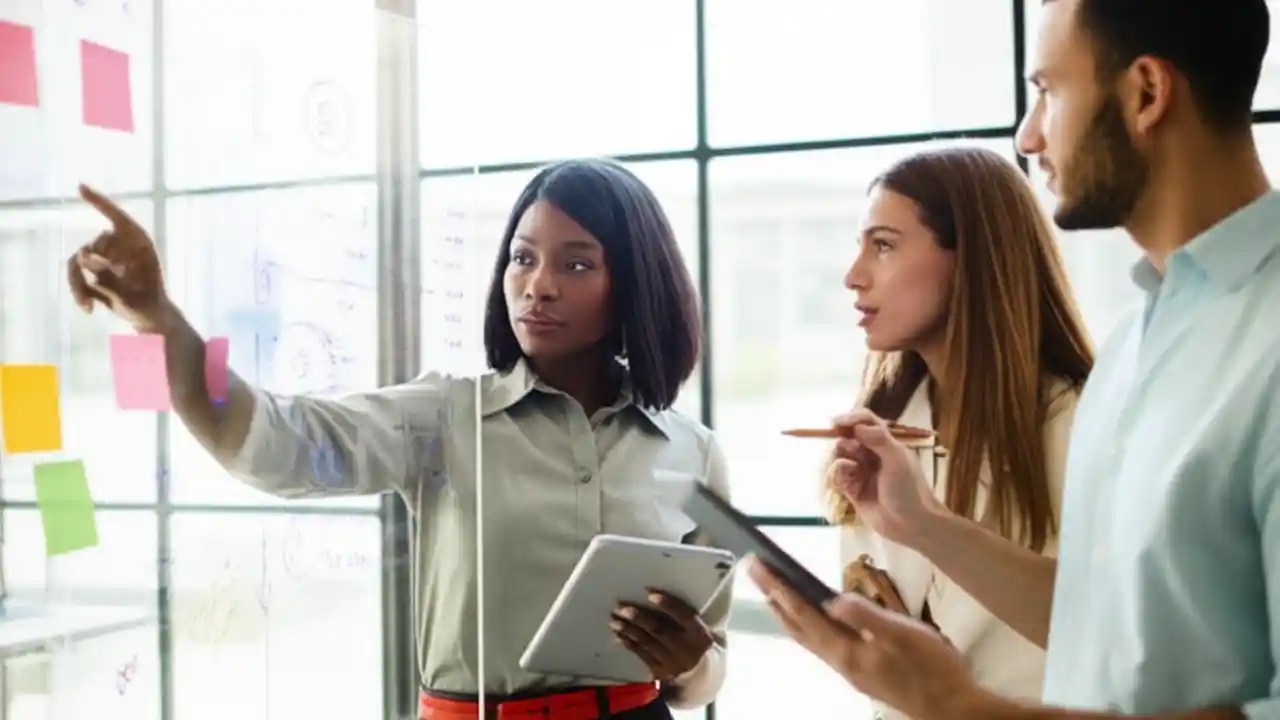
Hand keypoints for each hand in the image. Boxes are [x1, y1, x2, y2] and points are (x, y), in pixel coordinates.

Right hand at [69, 184, 171, 331]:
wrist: (149, 316)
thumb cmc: (149, 302)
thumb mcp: (132, 292)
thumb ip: (109, 275)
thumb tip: (84, 259)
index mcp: (138, 241)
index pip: (116, 216)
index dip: (98, 202)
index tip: (80, 187)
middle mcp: (121, 244)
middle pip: (93, 246)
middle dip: (92, 267)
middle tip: (100, 288)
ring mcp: (106, 255)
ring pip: (79, 260)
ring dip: (78, 282)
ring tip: (86, 303)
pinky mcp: (95, 268)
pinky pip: (76, 272)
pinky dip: (77, 288)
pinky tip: (87, 308)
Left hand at [611, 591, 714, 682]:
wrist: (700, 678)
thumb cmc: (699, 645)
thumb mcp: (704, 631)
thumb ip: (691, 616)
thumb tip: (665, 593)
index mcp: (701, 635)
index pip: (685, 616)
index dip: (668, 604)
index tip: (650, 593)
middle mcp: (686, 650)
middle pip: (660, 630)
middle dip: (639, 618)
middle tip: (621, 607)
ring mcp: (672, 663)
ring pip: (647, 643)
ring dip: (629, 630)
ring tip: (614, 620)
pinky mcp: (660, 673)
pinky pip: (642, 655)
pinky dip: (630, 644)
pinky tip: (619, 635)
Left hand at [747, 557, 975, 719]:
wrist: (952, 708)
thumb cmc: (931, 668)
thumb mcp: (902, 634)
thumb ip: (866, 616)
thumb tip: (831, 599)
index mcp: (845, 651)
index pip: (802, 613)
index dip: (778, 588)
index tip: (756, 565)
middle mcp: (839, 661)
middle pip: (796, 626)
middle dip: (774, 597)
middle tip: (755, 571)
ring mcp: (849, 669)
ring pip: (807, 637)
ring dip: (788, 613)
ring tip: (774, 592)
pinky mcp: (861, 671)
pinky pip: (822, 643)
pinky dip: (808, 625)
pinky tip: (814, 618)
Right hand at [827, 409, 947, 548]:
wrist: (911, 525)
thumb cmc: (909, 490)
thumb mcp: (897, 460)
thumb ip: (879, 440)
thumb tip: (856, 427)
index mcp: (886, 443)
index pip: (866, 421)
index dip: (851, 418)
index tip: (836, 422)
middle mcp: (872, 454)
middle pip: (848, 437)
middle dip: (843, 440)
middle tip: (848, 450)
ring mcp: (861, 471)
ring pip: (840, 455)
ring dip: (839, 458)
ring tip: (849, 469)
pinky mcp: (852, 489)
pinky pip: (837, 475)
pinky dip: (837, 474)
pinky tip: (844, 482)